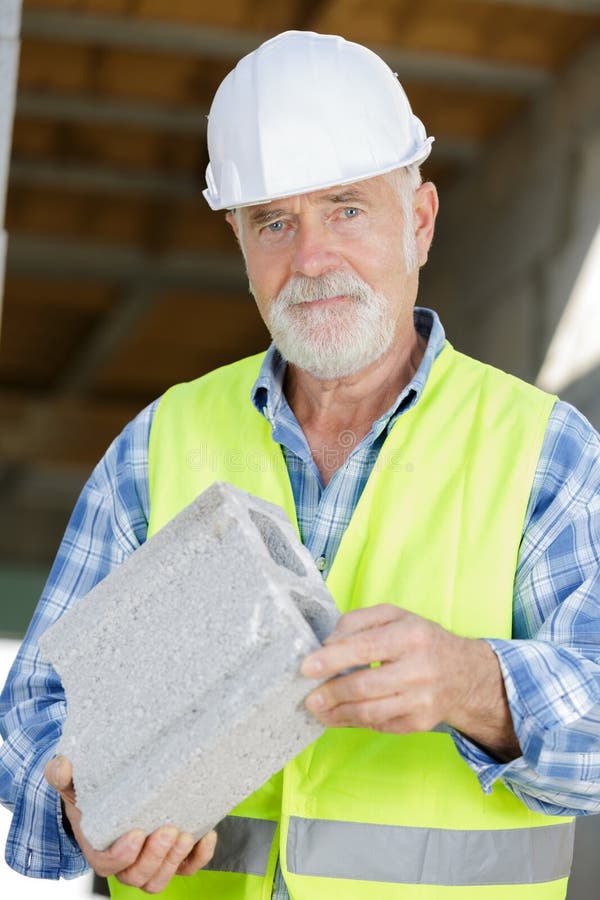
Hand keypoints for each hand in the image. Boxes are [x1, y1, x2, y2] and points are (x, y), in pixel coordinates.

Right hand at [44, 756, 216, 892]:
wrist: (112, 791)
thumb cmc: (90, 791)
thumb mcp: (73, 780)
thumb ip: (61, 774)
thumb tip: (61, 768)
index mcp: (97, 847)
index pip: (106, 864)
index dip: (121, 855)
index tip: (136, 833)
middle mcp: (123, 861)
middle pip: (138, 876)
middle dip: (155, 856)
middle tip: (168, 829)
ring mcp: (149, 860)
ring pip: (160, 878)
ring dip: (175, 860)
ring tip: (184, 833)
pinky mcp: (172, 854)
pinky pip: (188, 867)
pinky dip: (199, 857)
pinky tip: (206, 834)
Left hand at [301, 604, 519, 758]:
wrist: (464, 674)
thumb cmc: (421, 640)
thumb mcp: (395, 616)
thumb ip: (358, 621)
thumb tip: (327, 643)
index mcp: (411, 635)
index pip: (365, 647)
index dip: (333, 659)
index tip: (307, 667)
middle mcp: (420, 668)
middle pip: (366, 685)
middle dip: (331, 692)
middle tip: (309, 697)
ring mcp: (422, 699)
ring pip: (371, 711)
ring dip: (338, 713)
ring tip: (318, 710)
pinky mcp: (421, 722)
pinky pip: (380, 724)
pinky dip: (354, 722)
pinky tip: (339, 716)